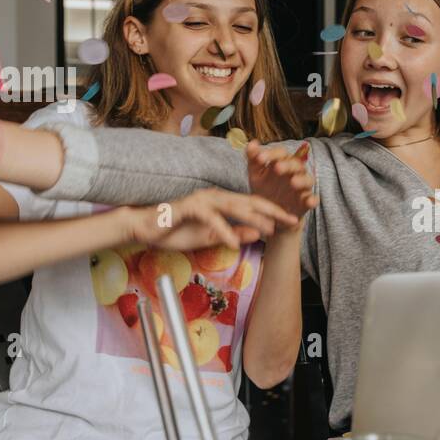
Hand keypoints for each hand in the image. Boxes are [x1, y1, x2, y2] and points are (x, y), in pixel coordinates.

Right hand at [125, 188, 299, 250]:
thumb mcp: (211, 238)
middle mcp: (216, 196)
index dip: (274, 213)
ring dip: (253, 219)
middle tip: (293, 220)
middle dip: (273, 212)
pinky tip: (234, 243)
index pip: (254, 206)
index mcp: (222, 202)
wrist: (146, 228)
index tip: (293, 221)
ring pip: (234, 206)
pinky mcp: (190, 207)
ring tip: (270, 231)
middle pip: (250, 202)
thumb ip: (234, 234)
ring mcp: (203, 199)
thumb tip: (258, 235)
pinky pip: (211, 219)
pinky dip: (223, 231)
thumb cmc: (177, 231)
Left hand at [244, 139, 318, 230]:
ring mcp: (302, 187)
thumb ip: (253, 159)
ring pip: (307, 180)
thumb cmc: (264, 189)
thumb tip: (252, 143)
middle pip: (296, 164)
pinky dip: (313, 200)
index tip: (259, 158)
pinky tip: (309, 201)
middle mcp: (294, 172)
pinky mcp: (306, 202)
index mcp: (282, 162)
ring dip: (302, 180)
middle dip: (287, 165)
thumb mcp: (255, 175)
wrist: (269, 213)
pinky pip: (313, 199)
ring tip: (293, 182)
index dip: (271, 154)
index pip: (281, 153)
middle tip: (277, 168)